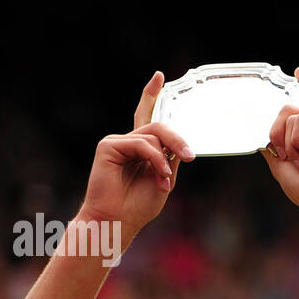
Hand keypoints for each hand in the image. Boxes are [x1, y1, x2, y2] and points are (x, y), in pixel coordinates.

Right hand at [77, 72, 193, 236]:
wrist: (117, 221)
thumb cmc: (138, 206)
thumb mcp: (165, 179)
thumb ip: (170, 157)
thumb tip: (177, 142)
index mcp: (140, 149)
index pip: (146, 116)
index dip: (151, 96)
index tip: (159, 77)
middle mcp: (127, 142)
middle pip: (158, 126)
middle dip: (177, 140)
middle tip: (189, 156)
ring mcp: (116, 142)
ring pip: (153, 134)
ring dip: (166, 158)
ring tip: (164, 181)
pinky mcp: (108, 146)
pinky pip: (142, 144)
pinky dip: (155, 160)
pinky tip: (159, 176)